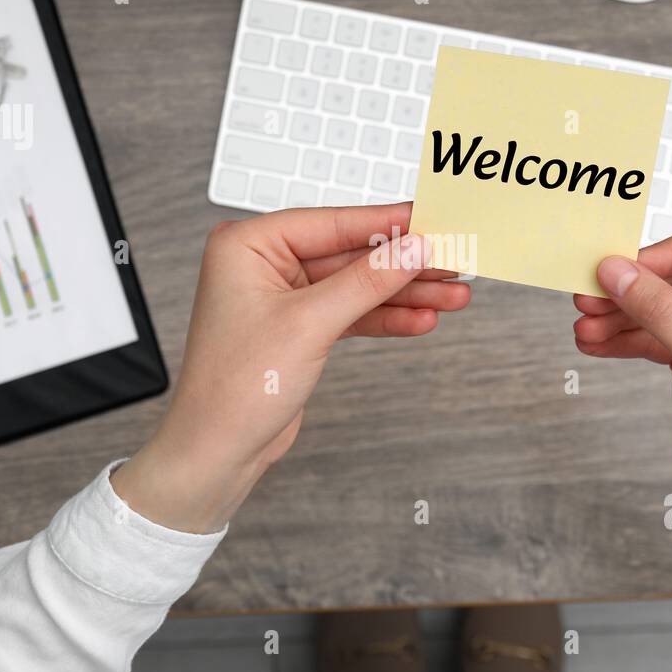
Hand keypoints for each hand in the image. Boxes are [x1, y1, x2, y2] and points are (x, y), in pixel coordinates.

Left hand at [112, 203, 469, 533]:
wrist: (217, 451)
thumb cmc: (235, 387)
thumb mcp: (310, 324)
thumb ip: (367, 281)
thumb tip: (413, 248)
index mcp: (248, 245)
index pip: (332, 222)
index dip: (388, 223)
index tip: (433, 220)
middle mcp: (262, 264)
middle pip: (350, 254)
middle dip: (404, 263)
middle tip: (454, 260)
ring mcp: (282, 297)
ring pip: (357, 285)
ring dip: (404, 293)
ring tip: (453, 296)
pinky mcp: (299, 328)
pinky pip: (351, 313)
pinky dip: (386, 317)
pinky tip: (422, 319)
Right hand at [573, 223, 671, 576]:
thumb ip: (662, 312)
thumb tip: (618, 272)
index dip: (662, 256)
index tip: (618, 267)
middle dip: (633, 290)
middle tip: (589, 296)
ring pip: (662, 307)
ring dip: (621, 316)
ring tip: (585, 327)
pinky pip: (655, 335)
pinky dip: (625, 339)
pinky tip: (596, 343)